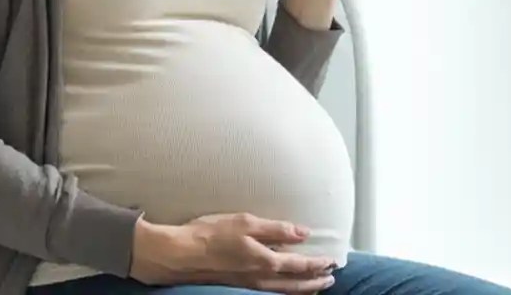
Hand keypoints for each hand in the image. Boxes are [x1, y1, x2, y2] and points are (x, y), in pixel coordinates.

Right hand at [130, 213, 336, 292]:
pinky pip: (268, 291)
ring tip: (314, 286)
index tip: (331, 262)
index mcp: (265, 261)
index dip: (317, 264)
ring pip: (282, 291)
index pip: (300, 266)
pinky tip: (282, 285)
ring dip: (302, 289)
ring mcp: (248, 284)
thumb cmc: (210, 235)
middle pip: (295, 285)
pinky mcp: (236, 284)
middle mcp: (259, 277)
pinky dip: (283, 290)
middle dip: (315, 283)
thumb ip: (277, 229)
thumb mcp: (246, 223)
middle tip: (330, 279)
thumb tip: (303, 232)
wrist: (179, 254)